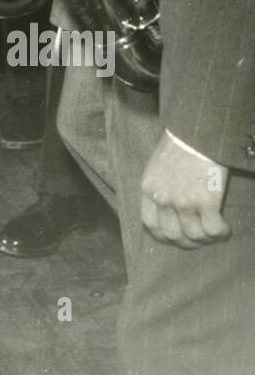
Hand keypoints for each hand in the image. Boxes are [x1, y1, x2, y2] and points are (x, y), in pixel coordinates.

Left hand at [140, 134, 230, 249]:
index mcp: (149, 190)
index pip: (151, 225)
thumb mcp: (156, 167)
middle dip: (187, 242)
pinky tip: (226, 229)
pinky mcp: (206, 202)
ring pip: (195, 236)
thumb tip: (166, 209)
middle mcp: (163, 200)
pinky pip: (213, 230)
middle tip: (199, 239)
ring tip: (215, 233)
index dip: (164, 236)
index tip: (175, 237)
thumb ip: (158, 188)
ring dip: (206, 239)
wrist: (197, 132)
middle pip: (173, 236)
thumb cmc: (179, 145)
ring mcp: (184, 203)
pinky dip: (221, 234)